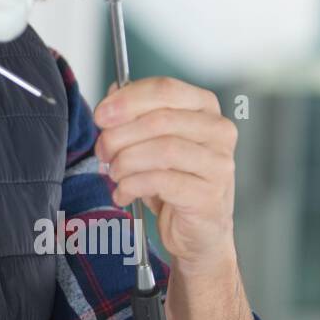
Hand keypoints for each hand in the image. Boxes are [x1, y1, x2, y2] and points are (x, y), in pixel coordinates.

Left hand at [92, 76, 238, 273]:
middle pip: (160, 120)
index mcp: (205, 108)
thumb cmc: (174, 179)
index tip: (101, 115)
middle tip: (102, 150)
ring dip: (126, 161)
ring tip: (114, 173)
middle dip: (120, 135)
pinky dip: (132, 185)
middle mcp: (219, 131)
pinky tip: (123, 192)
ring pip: (162, 150)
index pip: (165, 89)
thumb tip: (114, 93)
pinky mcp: (209, 195)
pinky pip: (162, 181)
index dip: (127, 100)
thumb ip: (135, 113)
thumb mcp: (151, 140)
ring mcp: (219, 164)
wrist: (197, 230)